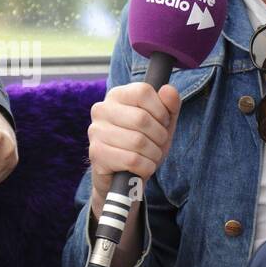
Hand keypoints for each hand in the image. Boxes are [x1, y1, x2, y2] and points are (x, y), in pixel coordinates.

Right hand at [88, 82, 180, 214]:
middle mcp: (102, 109)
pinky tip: (142, 167)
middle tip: (158, 144)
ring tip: (151, 156)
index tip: (162, 122)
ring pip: (138, 141)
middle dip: (159, 136)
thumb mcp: (162, 123)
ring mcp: (96, 131)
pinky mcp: (96, 153)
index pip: (143, 91)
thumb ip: (170, 105)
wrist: (125, 177)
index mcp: (117, 95)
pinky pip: (132, 160)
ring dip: (154, 154)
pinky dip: (145, 167)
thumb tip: (168, 89)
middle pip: (142, 118)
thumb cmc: (145, 144)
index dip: (161, 110)